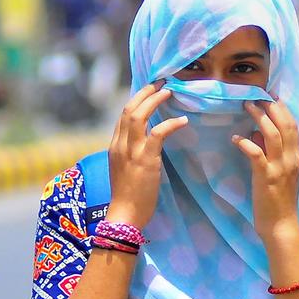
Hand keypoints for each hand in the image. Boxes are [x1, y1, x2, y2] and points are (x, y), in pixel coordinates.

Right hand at [104, 81, 187, 226]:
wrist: (124, 214)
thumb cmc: (129, 197)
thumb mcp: (126, 170)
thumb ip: (132, 154)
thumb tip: (147, 145)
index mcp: (115, 146)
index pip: (122, 116)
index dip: (137, 101)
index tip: (149, 91)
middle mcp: (120, 145)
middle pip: (128, 109)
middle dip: (144, 94)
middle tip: (160, 83)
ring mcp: (131, 151)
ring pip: (138, 116)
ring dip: (154, 101)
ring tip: (169, 92)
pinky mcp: (145, 160)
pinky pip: (157, 134)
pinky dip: (171, 124)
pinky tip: (183, 121)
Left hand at [234, 99, 298, 242]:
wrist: (281, 225)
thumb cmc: (278, 201)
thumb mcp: (280, 174)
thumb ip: (271, 152)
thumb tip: (258, 132)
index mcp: (296, 158)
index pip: (293, 127)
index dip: (283, 109)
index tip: (271, 96)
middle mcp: (291, 160)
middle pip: (285, 125)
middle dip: (272, 107)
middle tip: (257, 95)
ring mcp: (280, 168)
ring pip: (272, 134)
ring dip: (259, 117)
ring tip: (246, 106)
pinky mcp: (266, 177)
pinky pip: (256, 153)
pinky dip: (245, 142)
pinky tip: (235, 138)